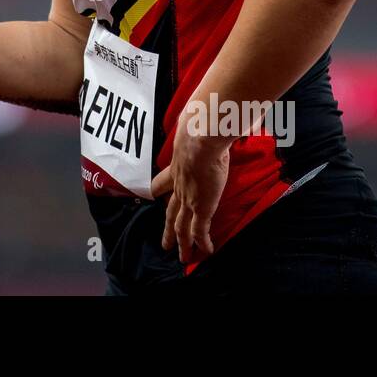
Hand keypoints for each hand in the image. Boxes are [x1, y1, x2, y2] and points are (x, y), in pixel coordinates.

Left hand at [149, 124, 233, 265]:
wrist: (201, 137)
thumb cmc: (201, 128)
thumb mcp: (197, 130)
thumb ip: (207, 129)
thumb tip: (222, 118)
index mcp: (176, 167)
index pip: (163, 182)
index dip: (159, 190)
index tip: (154, 195)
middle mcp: (179, 186)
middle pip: (169, 212)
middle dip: (167, 228)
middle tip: (164, 243)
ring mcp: (189, 198)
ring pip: (181, 227)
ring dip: (182, 244)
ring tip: (182, 258)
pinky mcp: (201, 207)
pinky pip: (200, 231)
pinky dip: (202, 243)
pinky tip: (206, 252)